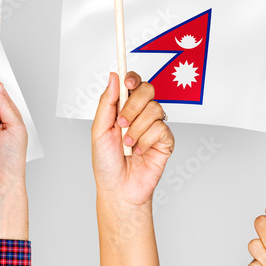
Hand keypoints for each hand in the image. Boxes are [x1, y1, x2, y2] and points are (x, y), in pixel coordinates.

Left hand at [91, 72, 174, 207]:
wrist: (118, 189)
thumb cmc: (106, 163)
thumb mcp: (99, 130)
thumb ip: (107, 102)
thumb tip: (113, 77)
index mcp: (124, 108)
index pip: (133, 84)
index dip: (132, 78)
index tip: (127, 83)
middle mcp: (140, 114)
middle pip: (147, 90)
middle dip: (132, 106)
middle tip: (122, 123)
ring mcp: (154, 126)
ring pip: (154, 109)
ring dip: (137, 129)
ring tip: (128, 144)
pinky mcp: (165, 140)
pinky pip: (161, 128)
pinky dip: (146, 140)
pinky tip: (139, 151)